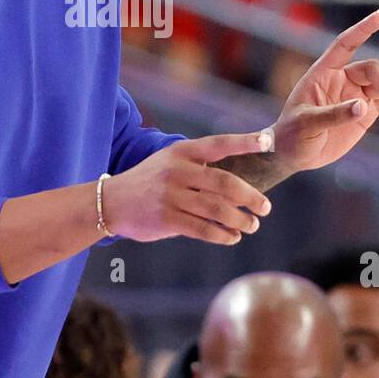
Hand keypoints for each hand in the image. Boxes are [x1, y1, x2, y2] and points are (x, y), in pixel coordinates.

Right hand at [102, 132, 273, 244]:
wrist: (111, 202)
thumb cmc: (150, 182)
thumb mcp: (170, 163)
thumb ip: (199, 168)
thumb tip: (242, 184)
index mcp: (181, 152)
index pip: (218, 144)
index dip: (244, 142)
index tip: (267, 141)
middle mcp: (176, 171)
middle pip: (224, 183)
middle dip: (250, 196)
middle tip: (266, 207)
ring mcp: (170, 195)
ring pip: (216, 209)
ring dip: (240, 219)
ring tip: (252, 225)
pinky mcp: (165, 219)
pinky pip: (202, 229)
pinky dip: (222, 235)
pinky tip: (232, 237)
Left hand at [269, 9, 378, 173]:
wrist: (295, 154)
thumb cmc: (292, 135)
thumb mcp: (307, 124)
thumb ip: (334, 114)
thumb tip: (363, 106)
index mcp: (323, 73)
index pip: (344, 45)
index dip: (361, 30)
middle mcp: (342, 79)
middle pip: (372, 70)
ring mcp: (357, 94)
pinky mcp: (367, 110)